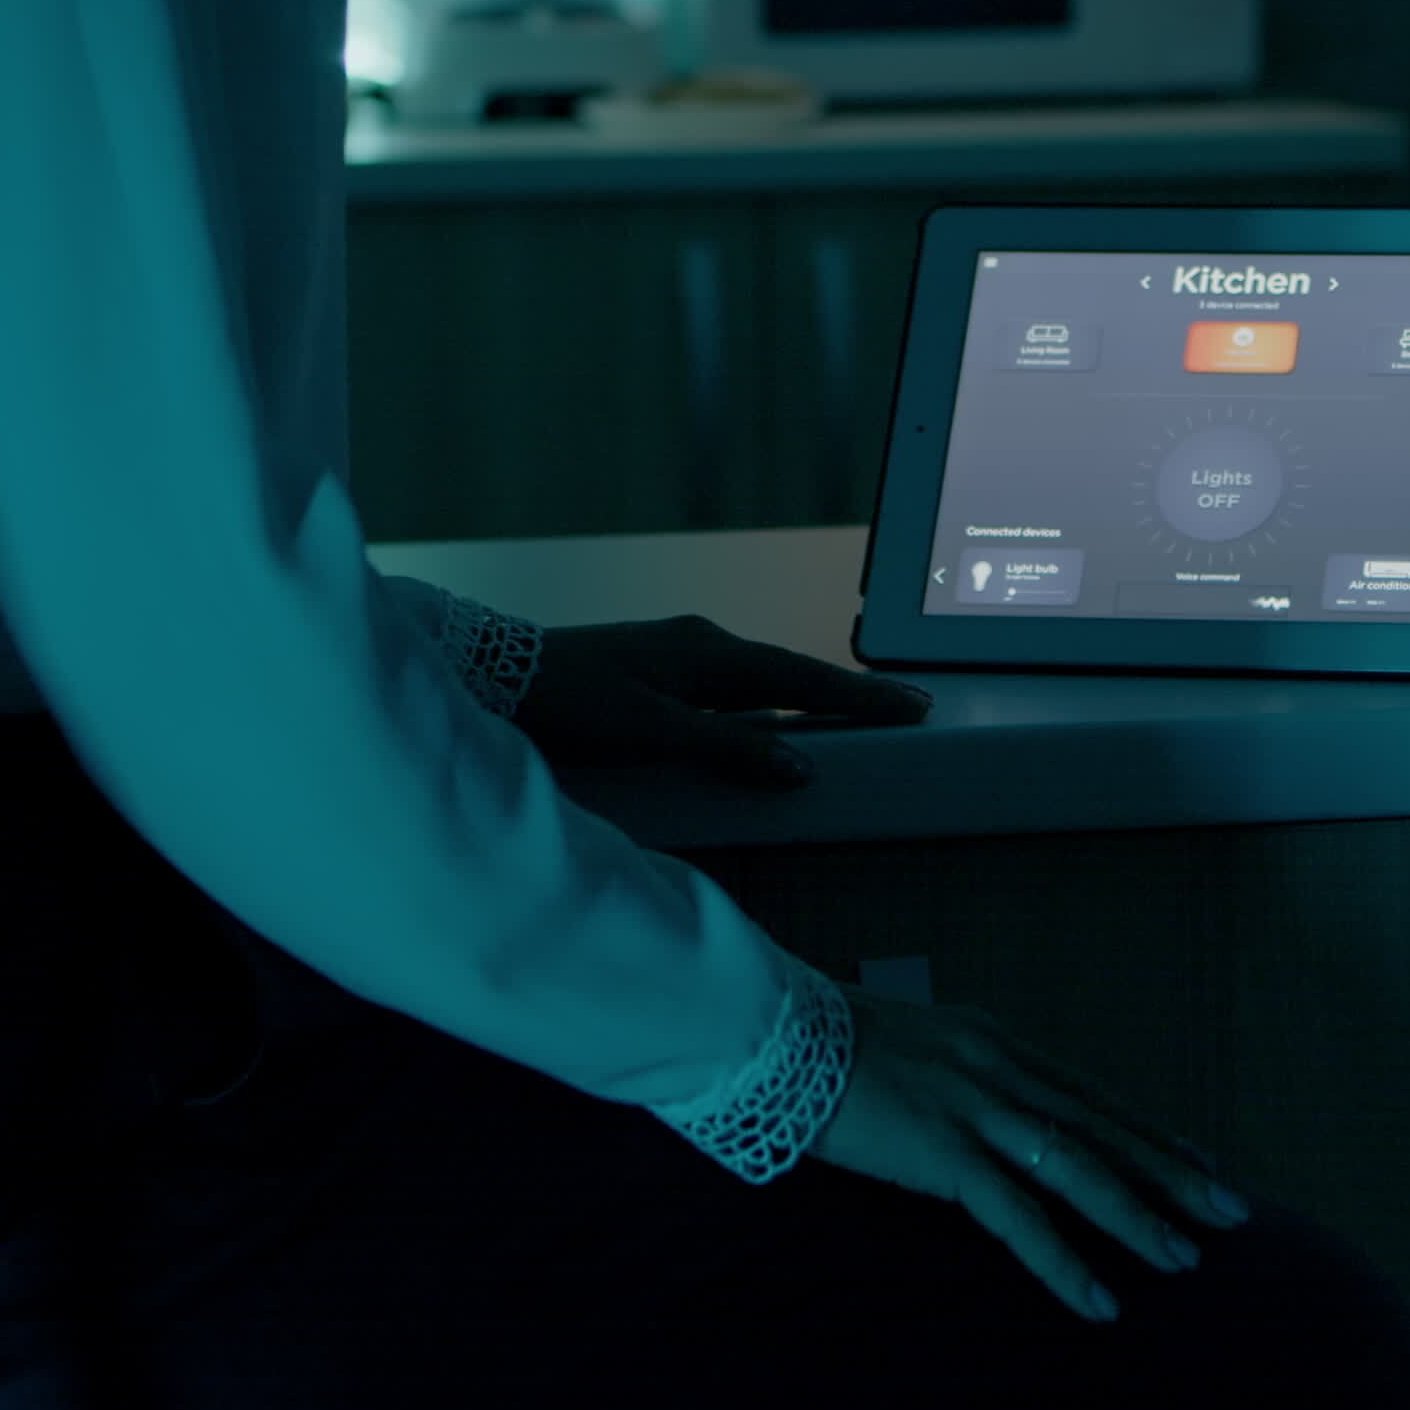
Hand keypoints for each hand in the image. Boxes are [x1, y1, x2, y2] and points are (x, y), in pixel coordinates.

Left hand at [513, 615, 931, 789]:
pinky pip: (731, 683)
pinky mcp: (654, 666)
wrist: (495, 674)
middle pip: (790, 672)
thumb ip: (726, 750)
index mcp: (709, 655)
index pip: (802, 680)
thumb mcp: (650, 734)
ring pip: (760, 676)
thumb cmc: (569, 704)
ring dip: (808, 694)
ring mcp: (676, 651)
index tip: (914, 706)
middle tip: (904, 707)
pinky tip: (767, 715)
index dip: (859, 698)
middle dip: (847, 693)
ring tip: (853, 712)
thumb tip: (801, 765)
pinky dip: (766, 699)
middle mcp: (701, 644)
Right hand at [807, 985, 1253, 1322]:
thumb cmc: (816, 1041)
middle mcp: (1000, 1067)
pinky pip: (1019, 1219)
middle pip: (1106, 1128)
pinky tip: (1099, 1298)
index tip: (1197, 1159)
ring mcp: (976, 1108)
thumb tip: (963, 1107)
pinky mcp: (945, 1152)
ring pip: (1082, 1171)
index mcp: (993, 1042)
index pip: (1091, 1093)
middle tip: (1230, 1210)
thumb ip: (948, 1077)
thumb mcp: (904, 1048)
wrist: (768, 1028)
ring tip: (1183, 1257)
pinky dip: (1064, 1263)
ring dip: (1138, 1218)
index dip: (1149, 1131)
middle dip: (1173, 1173)